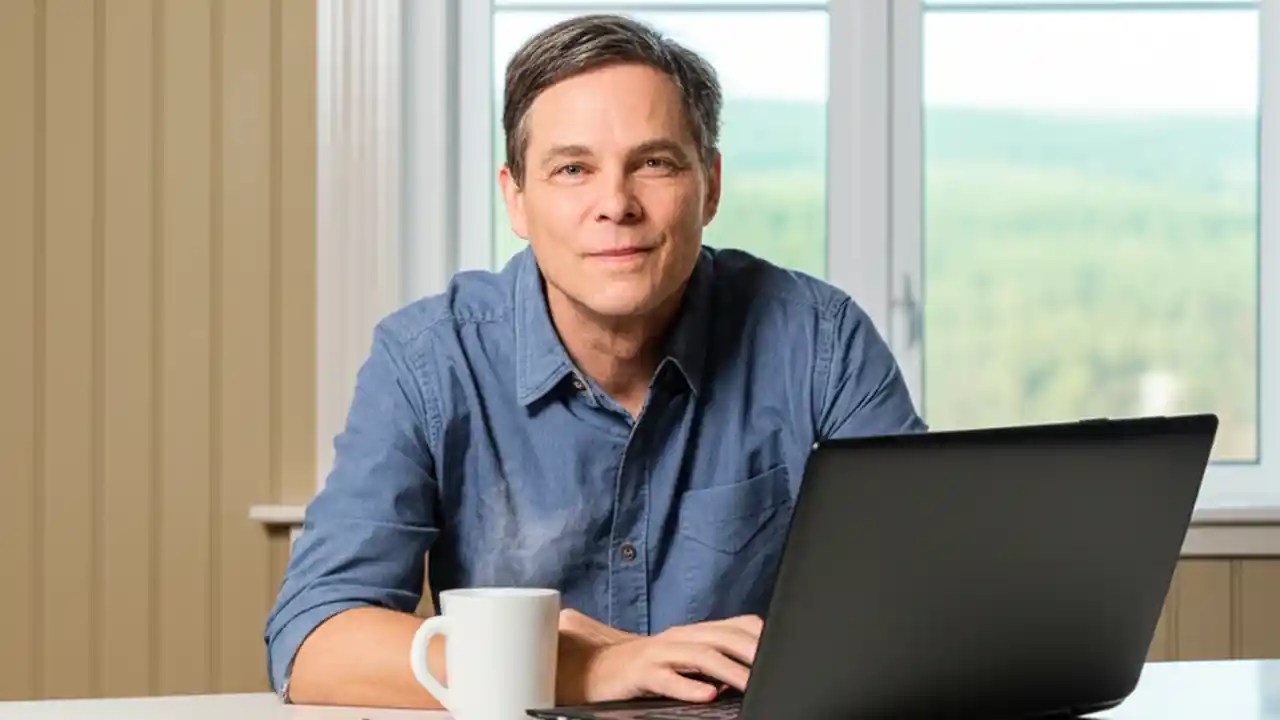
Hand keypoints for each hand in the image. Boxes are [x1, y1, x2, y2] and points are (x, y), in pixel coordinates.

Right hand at [556, 612, 762, 705]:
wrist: (599, 670)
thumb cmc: (650, 666)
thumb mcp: (687, 656)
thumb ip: (717, 654)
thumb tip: (757, 662)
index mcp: (696, 632)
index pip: (737, 626)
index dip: (762, 637)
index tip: (787, 651)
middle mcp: (681, 637)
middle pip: (723, 637)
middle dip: (752, 651)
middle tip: (776, 669)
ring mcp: (660, 653)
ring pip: (700, 656)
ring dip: (729, 669)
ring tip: (750, 684)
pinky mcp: (641, 673)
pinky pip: (667, 678)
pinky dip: (688, 686)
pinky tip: (707, 695)